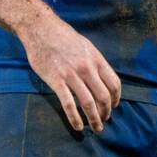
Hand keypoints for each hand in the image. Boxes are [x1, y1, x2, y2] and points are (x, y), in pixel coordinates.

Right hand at [21, 10, 120, 131]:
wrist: (40, 29)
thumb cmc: (62, 36)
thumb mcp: (85, 45)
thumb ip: (93, 62)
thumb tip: (100, 77)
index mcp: (96, 59)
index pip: (114, 83)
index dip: (116, 98)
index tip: (114, 106)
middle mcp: (87, 68)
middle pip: (103, 96)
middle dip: (106, 112)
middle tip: (104, 120)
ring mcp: (71, 75)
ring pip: (88, 103)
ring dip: (94, 118)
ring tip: (95, 128)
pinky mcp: (56, 81)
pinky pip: (68, 104)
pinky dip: (75, 118)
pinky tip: (78, 126)